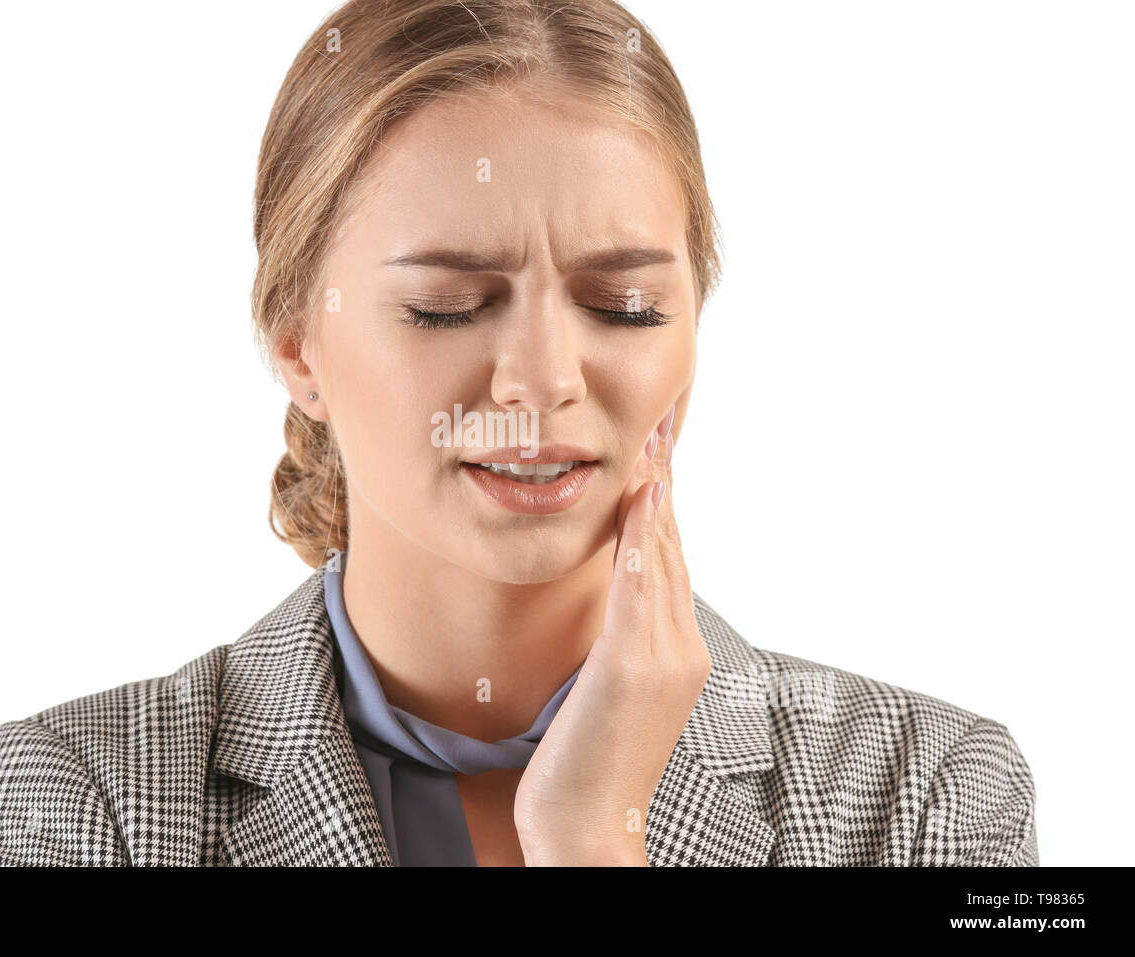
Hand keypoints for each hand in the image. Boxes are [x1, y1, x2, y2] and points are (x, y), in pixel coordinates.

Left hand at [513, 405, 711, 865]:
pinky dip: (644, 539)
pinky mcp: (633, 669)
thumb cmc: (587, 766)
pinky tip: (640, 498)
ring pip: (665, 558)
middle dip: (667, 485)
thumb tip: (611, 610)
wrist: (591, 829)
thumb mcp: (606, 695)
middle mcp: (682, 649)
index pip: (671, 564)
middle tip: (662, 426)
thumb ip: (618, 646)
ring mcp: (664, 659)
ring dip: (659, 495)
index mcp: (676, 654)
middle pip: (674, 550)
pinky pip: (641, 589)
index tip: (658, 458)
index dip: (666, 507)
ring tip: (655, 441)